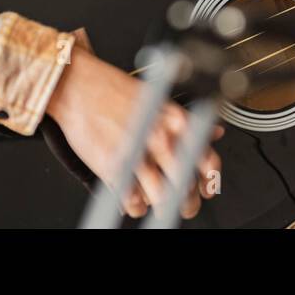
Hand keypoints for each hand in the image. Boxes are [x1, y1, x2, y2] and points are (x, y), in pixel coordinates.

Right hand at [44, 44, 223, 219]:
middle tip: (185, 204)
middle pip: (187, 185)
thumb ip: (187, 121)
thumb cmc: (115, 90)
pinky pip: (134, 202)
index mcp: (176, 121)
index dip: (210, 181)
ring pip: (163, 198)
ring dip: (164, 208)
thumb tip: (215, 133)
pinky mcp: (113, 169)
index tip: (206, 189)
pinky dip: (137, 206)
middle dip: (189, 201)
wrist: (80, 86)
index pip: (207, 160)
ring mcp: (137, 155)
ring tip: (161, 206)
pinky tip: (136, 199)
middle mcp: (160, 139)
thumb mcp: (159, 99)